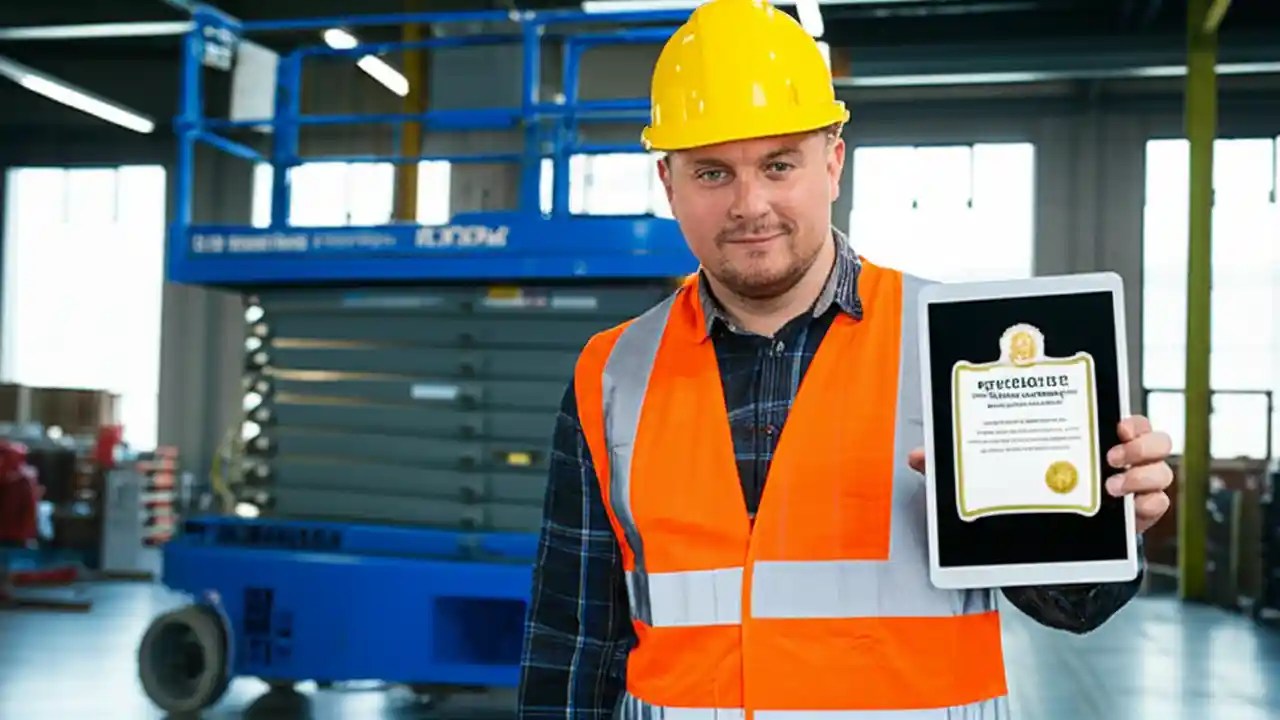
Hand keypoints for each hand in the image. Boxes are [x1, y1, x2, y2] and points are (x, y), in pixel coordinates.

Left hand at [905, 415, 1172, 533]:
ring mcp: (1132, 487)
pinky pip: (1159, 505)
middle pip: (1154, 438)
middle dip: (1142, 443)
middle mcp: (1117, 458)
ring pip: (1163, 469)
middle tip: (1110, 454)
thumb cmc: (1021, 490)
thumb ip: (957, 464)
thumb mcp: (991, 474)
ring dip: (1145, 474)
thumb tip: (912, 458)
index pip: (1124, 416)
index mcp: (1088, 436)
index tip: (1115, 422)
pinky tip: (1125, 510)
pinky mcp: (1136, 517)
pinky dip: (1149, 504)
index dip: (1129, 415)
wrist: (1044, 538)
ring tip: (1112, 485)